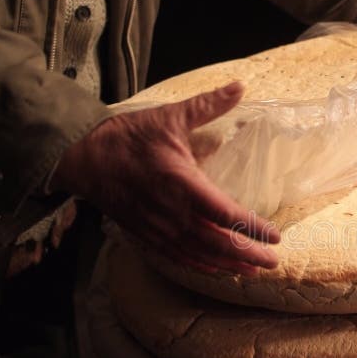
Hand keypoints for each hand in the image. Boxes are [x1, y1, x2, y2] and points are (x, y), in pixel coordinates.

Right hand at [52, 82, 279, 274]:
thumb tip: (239, 86)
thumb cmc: (127, 137)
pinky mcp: (147, 234)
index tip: (275, 236)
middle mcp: (172, 213)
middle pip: (217, 242)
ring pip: (200, 254)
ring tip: (254, 271)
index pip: (226, 213)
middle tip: (273, 262)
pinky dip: (202, 265)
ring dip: (229, 265)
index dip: (252, 228)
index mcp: (181, 184)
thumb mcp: (169, 117)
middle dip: (248, 254)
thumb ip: (207, 105)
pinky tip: (219, 269)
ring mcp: (159, 228)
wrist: (81, 158)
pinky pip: (179, 257)